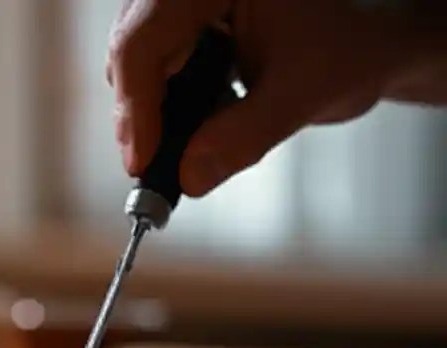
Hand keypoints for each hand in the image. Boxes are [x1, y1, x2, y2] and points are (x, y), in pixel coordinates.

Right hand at [110, 0, 443, 195]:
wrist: (371, 41)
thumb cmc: (351, 48)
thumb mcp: (301, 95)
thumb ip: (243, 137)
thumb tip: (188, 177)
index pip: (144, 39)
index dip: (135, 105)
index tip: (142, 160)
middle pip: (130, 45)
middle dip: (136, 108)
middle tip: (149, 163)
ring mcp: (186, 2)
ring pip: (133, 55)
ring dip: (146, 106)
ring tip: (167, 149)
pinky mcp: (184, 19)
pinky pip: (150, 60)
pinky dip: (160, 99)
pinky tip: (183, 125)